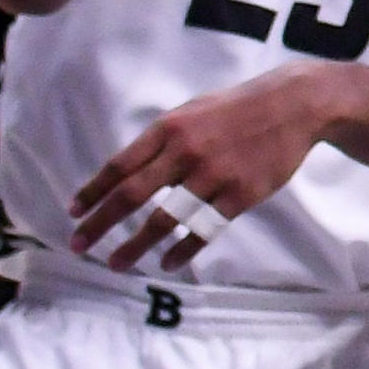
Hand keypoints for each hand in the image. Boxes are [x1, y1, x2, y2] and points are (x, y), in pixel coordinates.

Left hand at [65, 63, 341, 271]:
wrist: (295, 105)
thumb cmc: (238, 108)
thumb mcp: (193, 110)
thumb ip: (162, 139)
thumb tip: (128, 171)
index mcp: (170, 127)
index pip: (120, 165)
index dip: (93, 191)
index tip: (73, 212)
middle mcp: (186, 151)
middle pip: (132, 195)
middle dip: (100, 223)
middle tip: (78, 244)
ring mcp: (213, 175)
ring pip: (164, 219)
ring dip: (134, 245)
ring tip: (115, 264)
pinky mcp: (239, 195)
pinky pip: (203, 229)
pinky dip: (181, 250)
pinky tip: (166, 263)